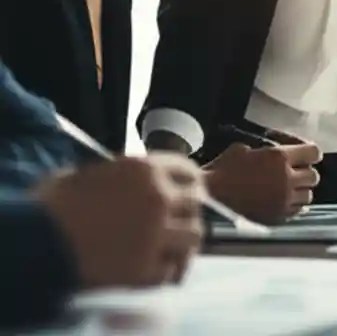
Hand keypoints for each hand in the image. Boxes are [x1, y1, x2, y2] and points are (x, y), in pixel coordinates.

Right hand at [34, 155, 205, 287]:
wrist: (33, 243)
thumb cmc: (51, 207)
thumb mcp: (86, 175)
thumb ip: (119, 177)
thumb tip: (129, 183)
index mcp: (144, 169)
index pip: (190, 171)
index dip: (188, 184)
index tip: (185, 193)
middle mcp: (158, 197)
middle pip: (198, 203)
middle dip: (187, 212)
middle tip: (174, 223)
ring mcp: (156, 234)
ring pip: (195, 236)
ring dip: (182, 242)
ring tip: (167, 249)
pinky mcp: (146, 268)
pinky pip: (171, 270)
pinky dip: (164, 272)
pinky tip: (151, 271)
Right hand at [204, 142, 321, 223]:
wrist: (208, 197)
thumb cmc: (222, 169)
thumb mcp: (243, 148)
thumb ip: (267, 149)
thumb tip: (277, 150)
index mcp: (279, 157)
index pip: (314, 152)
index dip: (309, 152)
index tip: (303, 154)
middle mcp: (287, 179)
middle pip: (313, 176)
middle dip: (304, 172)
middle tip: (292, 172)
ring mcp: (284, 200)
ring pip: (308, 195)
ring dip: (300, 190)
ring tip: (287, 188)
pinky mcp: (277, 217)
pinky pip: (297, 210)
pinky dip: (293, 205)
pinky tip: (282, 201)